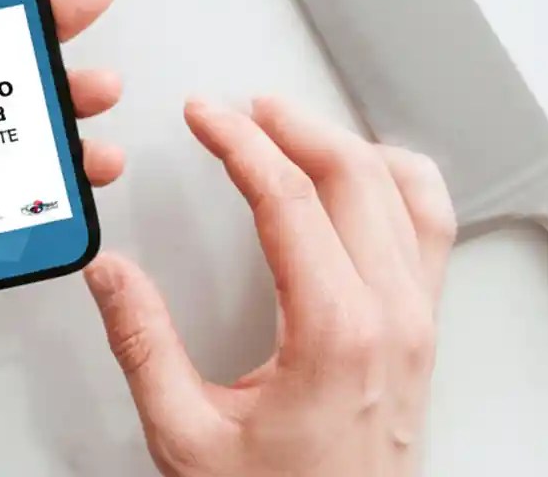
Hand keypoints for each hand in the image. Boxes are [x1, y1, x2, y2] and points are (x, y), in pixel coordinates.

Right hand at [84, 98, 455, 476]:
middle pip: (354, 176)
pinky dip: (399, 181)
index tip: (206, 118)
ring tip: (298, 127)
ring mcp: (419, 322)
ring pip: (407, 191)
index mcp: (335, 330)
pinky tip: (368, 176)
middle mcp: (392, 316)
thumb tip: (113, 276)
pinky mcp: (424, 333)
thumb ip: (143, 345)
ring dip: (349, 145)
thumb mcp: (188, 434)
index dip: (239, 143)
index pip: (288, 198)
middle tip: (239, 112)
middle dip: (291, 126)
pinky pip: (433, 228)